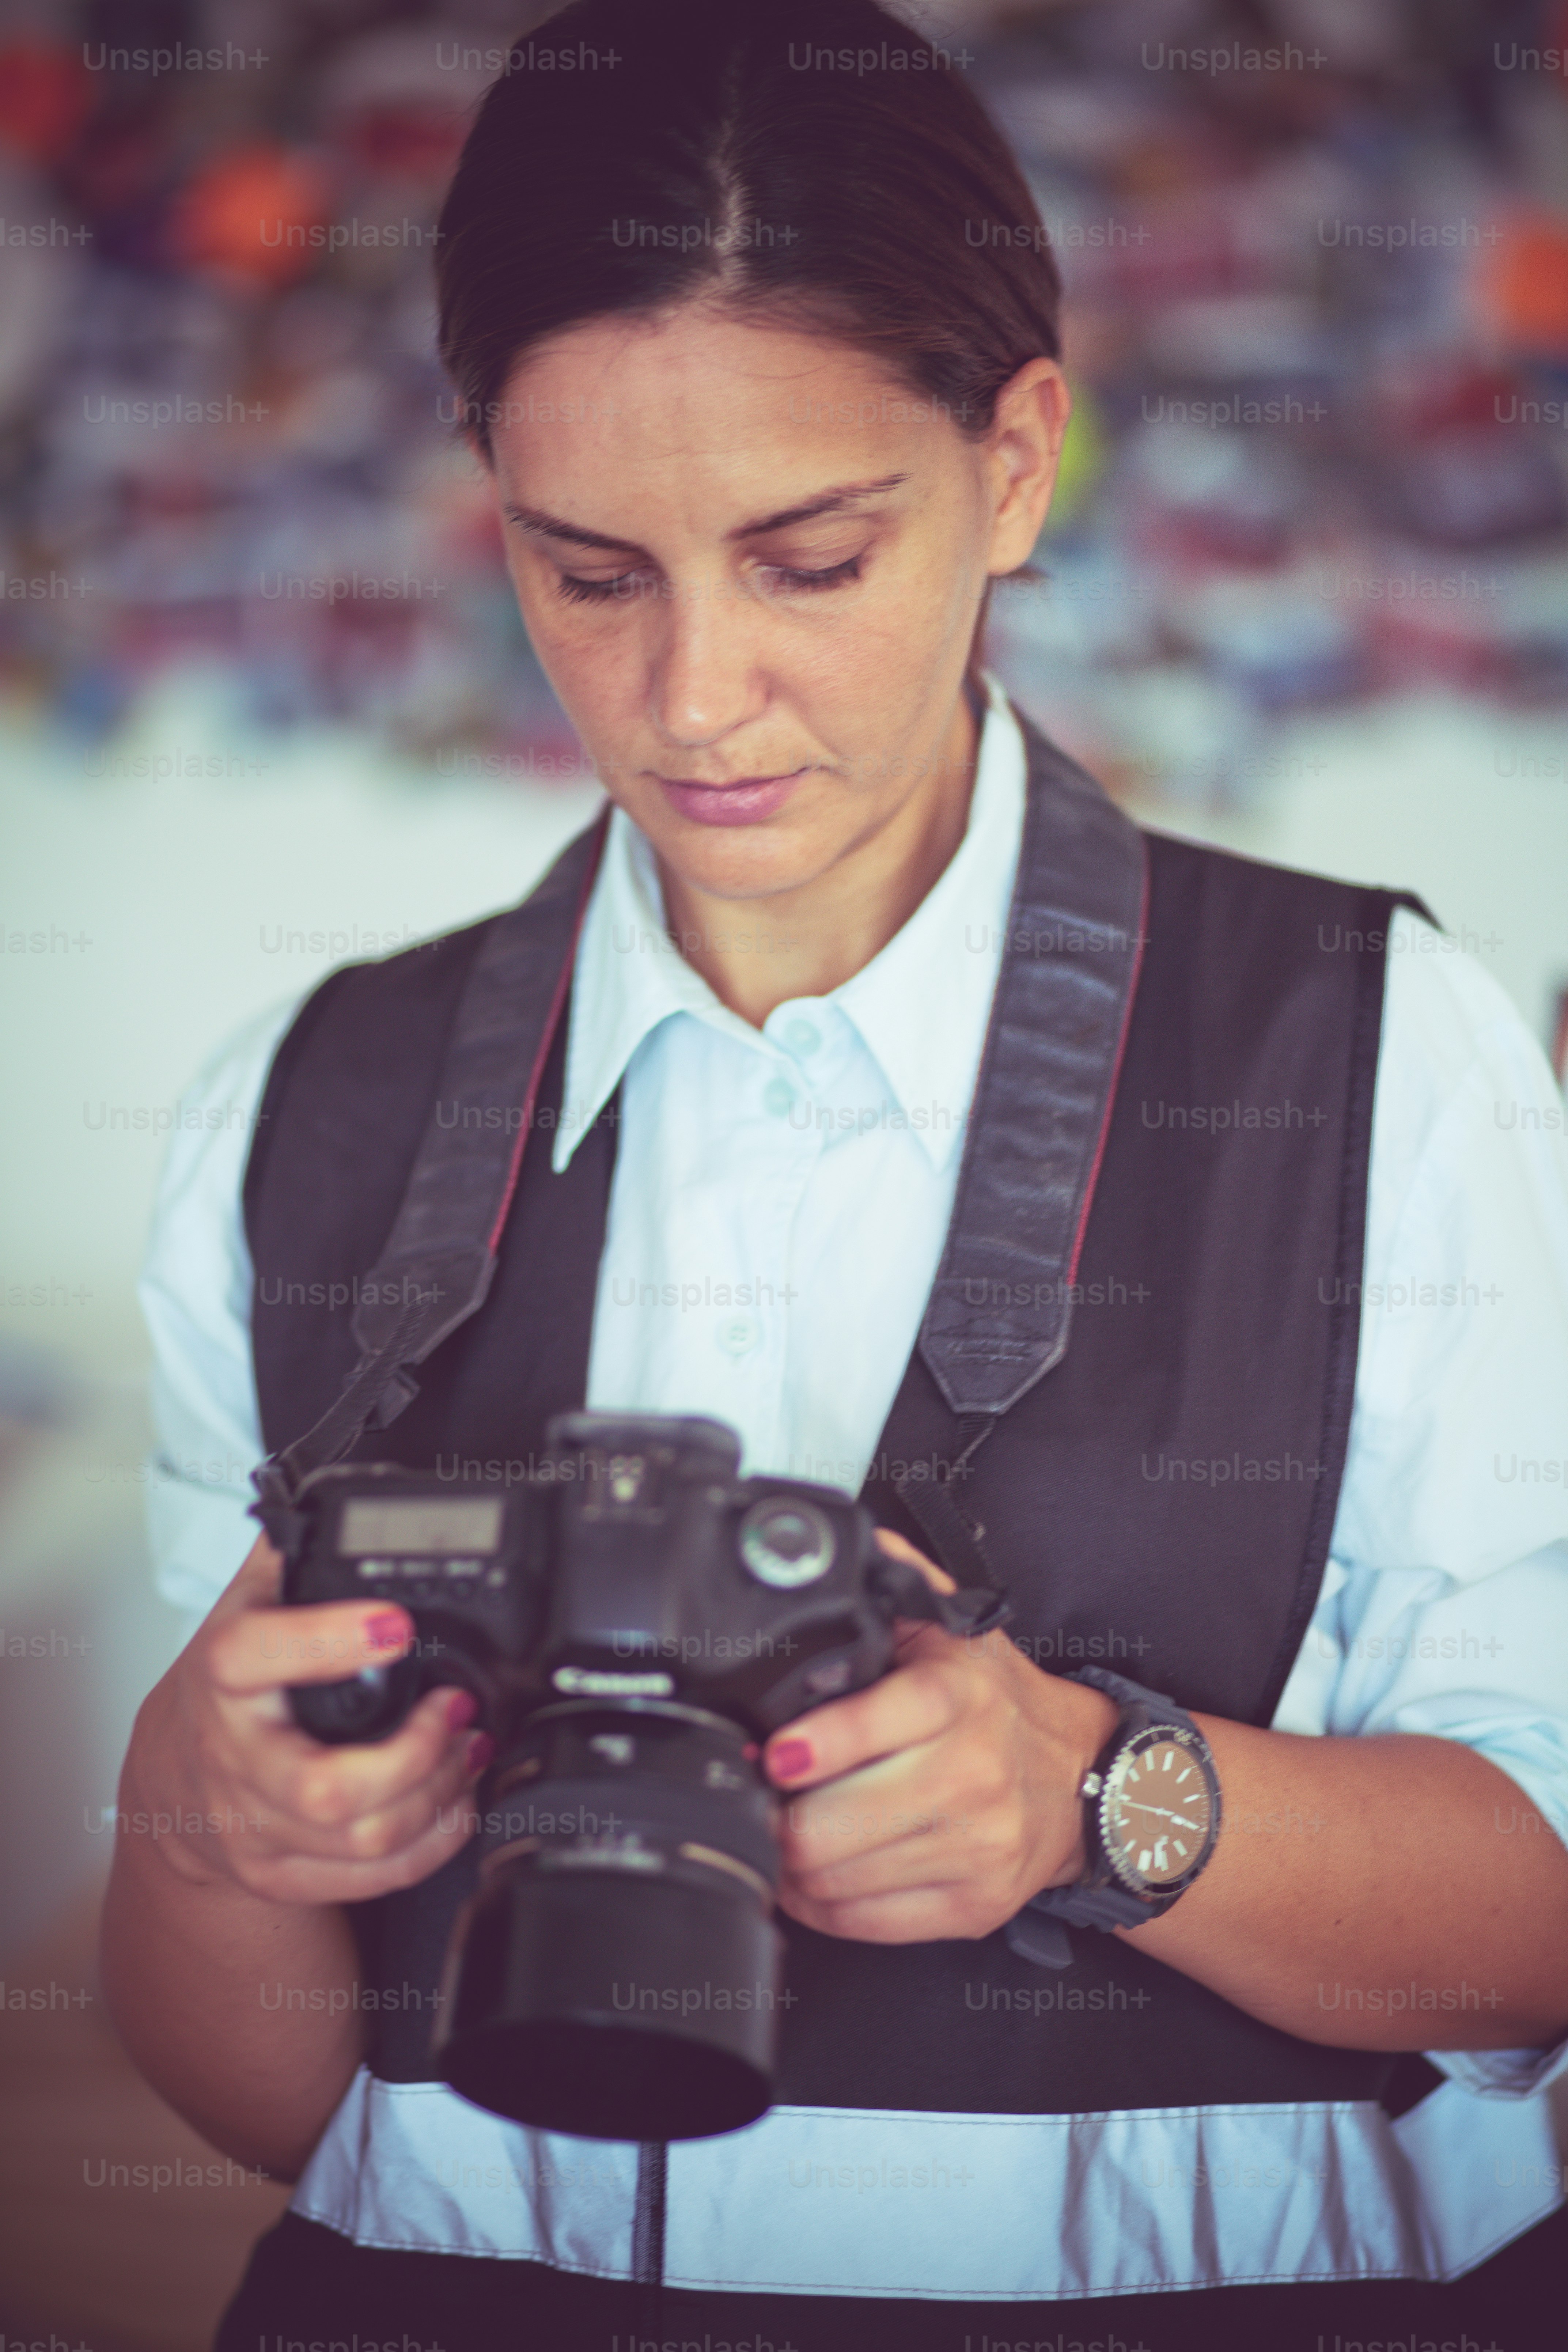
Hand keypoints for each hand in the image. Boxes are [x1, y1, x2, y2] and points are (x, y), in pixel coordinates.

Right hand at [120, 1532, 487, 1905]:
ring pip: (365, 1839)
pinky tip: (455, 1800)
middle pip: (328, 1790)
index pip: (254, 1659)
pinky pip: (374, 1877)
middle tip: (458, 1709)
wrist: (172, 1783)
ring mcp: (257, 1829)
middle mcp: (235, 1761)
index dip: (326, 1643)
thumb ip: (289, 1551)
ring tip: (468, 1748)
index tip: (394, 1624)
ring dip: (440, 1794)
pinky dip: (433, 1840)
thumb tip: (336, 1496)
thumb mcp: (244, 1607)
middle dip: (417, 1755)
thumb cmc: (226, 1689)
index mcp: (224, 1679)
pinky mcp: (284, 1875)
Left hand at [763, 1530, 1117, 1942]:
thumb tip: (838, 1545)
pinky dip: (821, 1906)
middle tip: (762, 1797)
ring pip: (835, 1881)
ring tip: (782, 1832)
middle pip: (826, 1825)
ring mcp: (974, 1848)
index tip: (771, 1752)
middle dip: (775, 1815)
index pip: (859, 1729)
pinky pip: (864, 1923)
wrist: (1083, 1779)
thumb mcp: (952, 1630)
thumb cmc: (997, 1702)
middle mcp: (969, 1774)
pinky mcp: (973, 1907)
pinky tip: (813, 1875)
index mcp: (953, 1697)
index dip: (798, 1749)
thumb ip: (894, 1582)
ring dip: (789, 1863)